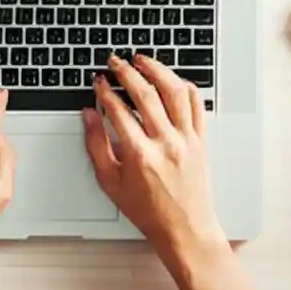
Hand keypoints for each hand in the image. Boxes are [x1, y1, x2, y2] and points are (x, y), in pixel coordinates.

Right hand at [82, 54, 227, 264]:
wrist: (185, 229)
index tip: (99, 81)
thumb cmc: (148, 211)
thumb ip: (96, 145)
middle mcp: (166, 144)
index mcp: (141, 155)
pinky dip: (184, 87)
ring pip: (175, 92)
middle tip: (116, 63)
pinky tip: (172, 79)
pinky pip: (197, 104)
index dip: (105, 91)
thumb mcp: (111, 182)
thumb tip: (89, 115)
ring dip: (157, 70)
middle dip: (127, 72)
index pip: (119, 110)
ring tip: (143, 61)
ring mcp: (187, 140)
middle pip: (146, 94)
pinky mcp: (201, 140)